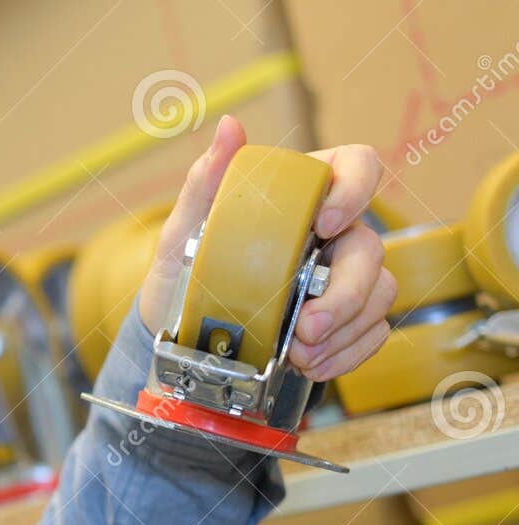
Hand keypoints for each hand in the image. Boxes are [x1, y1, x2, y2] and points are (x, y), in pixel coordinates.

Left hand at [138, 115, 393, 380]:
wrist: (178, 336)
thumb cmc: (185, 273)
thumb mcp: (184, 232)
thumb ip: (206, 181)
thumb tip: (228, 127)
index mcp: (303, 197)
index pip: (358, 165)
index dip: (357, 187)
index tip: (327, 222)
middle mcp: (333, 234)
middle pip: (371, 248)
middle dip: (346, 294)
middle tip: (306, 328)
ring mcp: (343, 278)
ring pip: (379, 293)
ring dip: (344, 330)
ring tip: (299, 354)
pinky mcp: (345, 321)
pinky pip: (371, 332)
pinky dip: (347, 353)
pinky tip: (313, 364)